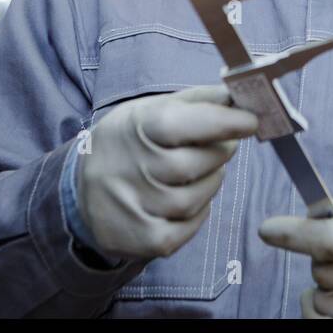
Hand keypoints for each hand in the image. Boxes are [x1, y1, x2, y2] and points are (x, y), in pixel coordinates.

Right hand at [76, 84, 257, 259]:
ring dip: (210, 183)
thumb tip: (236, 94)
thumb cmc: (130, 142)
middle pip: (194, 164)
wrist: (82, 190)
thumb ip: (196, 101)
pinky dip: (198, 215)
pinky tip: (189, 202)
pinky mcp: (139, 239)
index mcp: (133, 128)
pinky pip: (187, 229)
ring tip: (200, 172)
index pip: (178, 124)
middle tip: (223, 145)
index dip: (220, 122)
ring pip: (194, 199)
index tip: (250, 121)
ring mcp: (131, 207)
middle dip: (220, 153)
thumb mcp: (152, 110)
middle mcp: (128, 168)